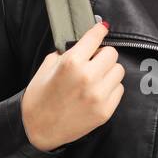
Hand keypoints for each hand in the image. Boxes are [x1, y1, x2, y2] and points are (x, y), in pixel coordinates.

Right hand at [21, 20, 125, 150]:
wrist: (38, 130)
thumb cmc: (39, 98)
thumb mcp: (46, 68)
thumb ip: (66, 54)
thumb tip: (83, 45)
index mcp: (71, 63)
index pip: (94, 38)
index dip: (99, 30)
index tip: (102, 28)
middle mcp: (88, 77)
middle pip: (112, 53)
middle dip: (102, 55)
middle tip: (93, 61)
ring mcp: (99, 95)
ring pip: (118, 70)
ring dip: (108, 71)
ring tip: (95, 78)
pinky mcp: (105, 111)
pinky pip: (119, 89)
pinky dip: (110, 88)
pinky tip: (97, 92)